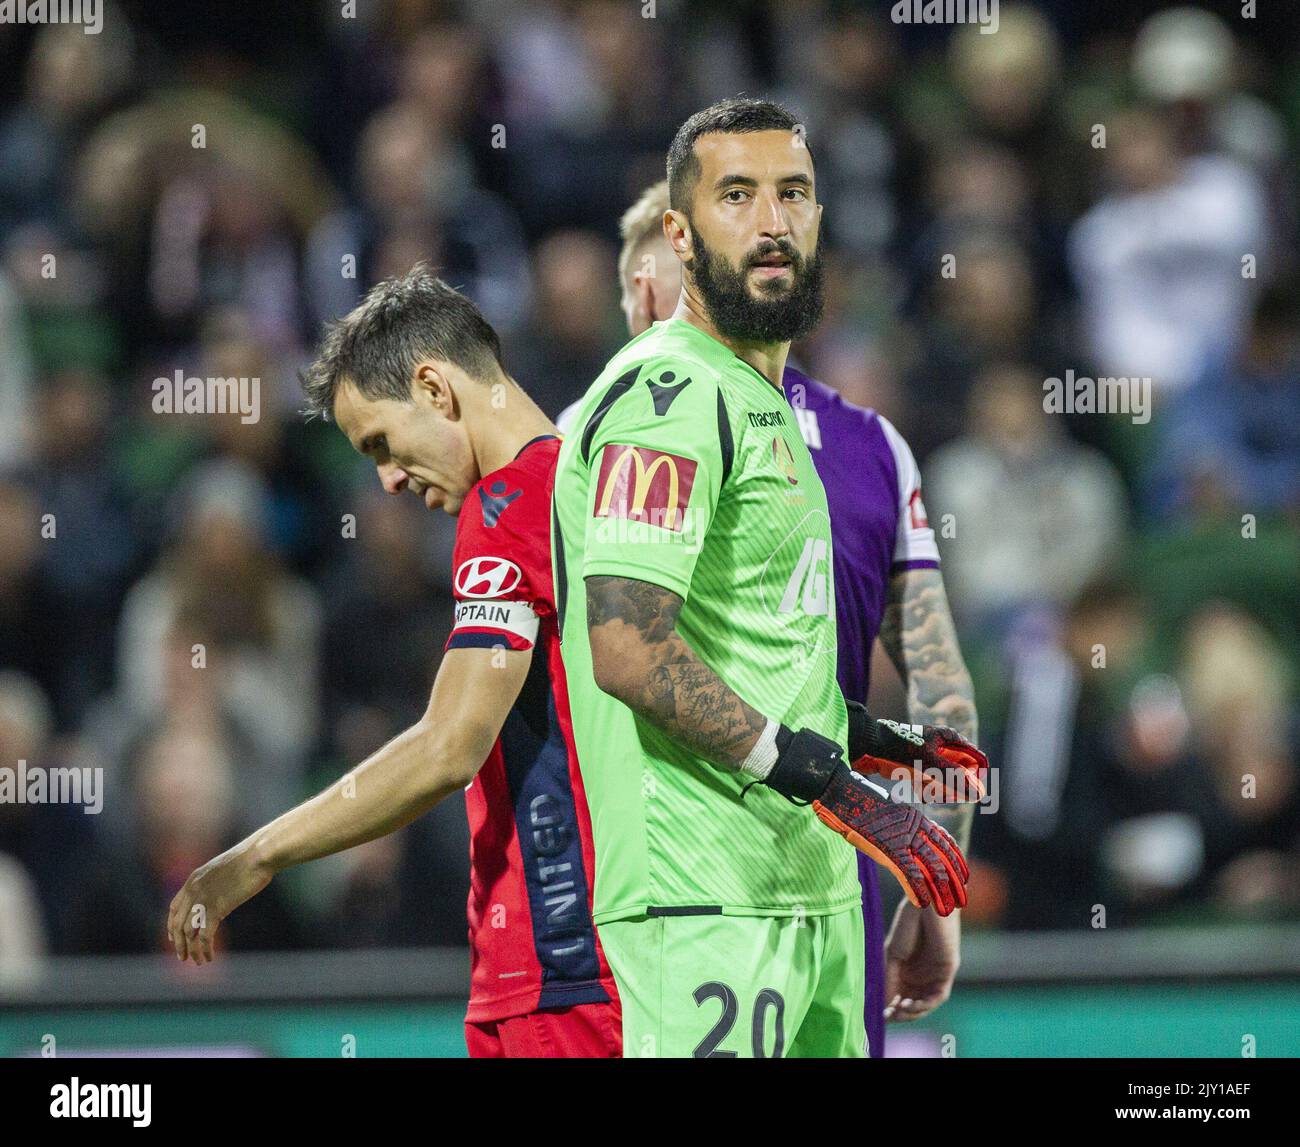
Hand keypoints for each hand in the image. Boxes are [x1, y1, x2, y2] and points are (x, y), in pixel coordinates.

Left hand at [167, 844, 272, 964]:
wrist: (259, 854)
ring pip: (188, 933)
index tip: (174, 938)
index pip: (174, 907)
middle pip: (177, 924)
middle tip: (182, 957)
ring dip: (191, 950)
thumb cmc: (250, 858)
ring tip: (198, 961)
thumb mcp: (225, 869)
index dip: (172, 925)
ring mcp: (202, 900)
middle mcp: (192, 891)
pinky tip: (210, 957)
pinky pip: (204, 936)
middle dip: (179, 943)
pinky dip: (205, 949)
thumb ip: (216, 882)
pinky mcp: (216, 909)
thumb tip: (220, 892)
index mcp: (193, 879)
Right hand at [764, 725, 969, 914]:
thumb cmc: (857, 798)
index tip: (965, 877)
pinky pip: (909, 872)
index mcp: (914, 818)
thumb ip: (895, 825)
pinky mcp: (888, 847)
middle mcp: (914, 827)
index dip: (955, 861)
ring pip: (930, 869)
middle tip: (962, 902)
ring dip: (940, 892)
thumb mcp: (884, 812)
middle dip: (953, 882)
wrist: (841, 790)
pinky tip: (923, 903)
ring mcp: (902, 837)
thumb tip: (898, 837)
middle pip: (941, 859)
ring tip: (947, 910)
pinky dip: (918, 889)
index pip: (944, 841)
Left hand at [846, 701, 986, 802]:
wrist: (870, 744)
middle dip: (954, 786)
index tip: (969, 792)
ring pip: (944, 777)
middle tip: (945, 796)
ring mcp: (929, 754)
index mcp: (949, 738)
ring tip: (929, 793)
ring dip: (939, 789)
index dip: (976, 777)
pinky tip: (921, 793)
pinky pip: (929, 780)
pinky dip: (927, 788)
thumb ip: (955, 777)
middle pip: (960, 770)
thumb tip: (978, 793)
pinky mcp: (917, 763)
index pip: (976, 758)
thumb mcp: (930, 763)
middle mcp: (942, 745)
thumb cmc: (901, 748)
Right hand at [884, 898, 960, 1021]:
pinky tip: (909, 1003)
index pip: (899, 996)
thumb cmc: (907, 925)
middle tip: (888, 1016)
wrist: (925, 905)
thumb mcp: (892, 955)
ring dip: (912, 1011)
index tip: (879, 1015)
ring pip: (925, 1004)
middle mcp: (922, 975)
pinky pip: (937, 996)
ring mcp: (935, 975)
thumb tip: (883, 1005)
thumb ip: (889, 979)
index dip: (890, 1008)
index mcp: (908, 970)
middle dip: (901, 1013)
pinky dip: (924, 1004)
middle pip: (912, 1003)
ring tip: (899, 1009)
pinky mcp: (947, 972)